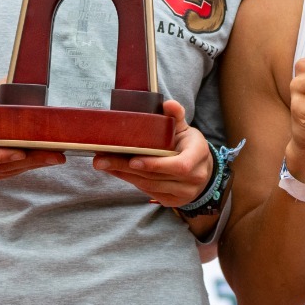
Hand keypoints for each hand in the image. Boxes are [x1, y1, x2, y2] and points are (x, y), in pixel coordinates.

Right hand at [0, 84, 63, 184]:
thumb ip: (0, 90)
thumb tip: (26, 77)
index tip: (22, 152)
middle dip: (27, 161)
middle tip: (54, 155)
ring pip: (2, 173)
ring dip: (29, 166)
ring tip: (53, 157)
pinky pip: (1, 176)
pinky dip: (21, 169)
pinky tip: (39, 160)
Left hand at [93, 99, 212, 206]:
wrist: (203, 171)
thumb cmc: (189, 146)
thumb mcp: (185, 129)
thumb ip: (176, 116)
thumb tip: (167, 103)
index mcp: (199, 155)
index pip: (179, 165)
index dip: (155, 164)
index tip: (132, 160)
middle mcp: (194, 178)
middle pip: (157, 176)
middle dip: (127, 168)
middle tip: (102, 159)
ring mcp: (184, 193)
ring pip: (150, 186)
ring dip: (124, 175)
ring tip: (104, 163)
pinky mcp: (172, 201)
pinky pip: (148, 191)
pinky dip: (131, 181)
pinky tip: (116, 171)